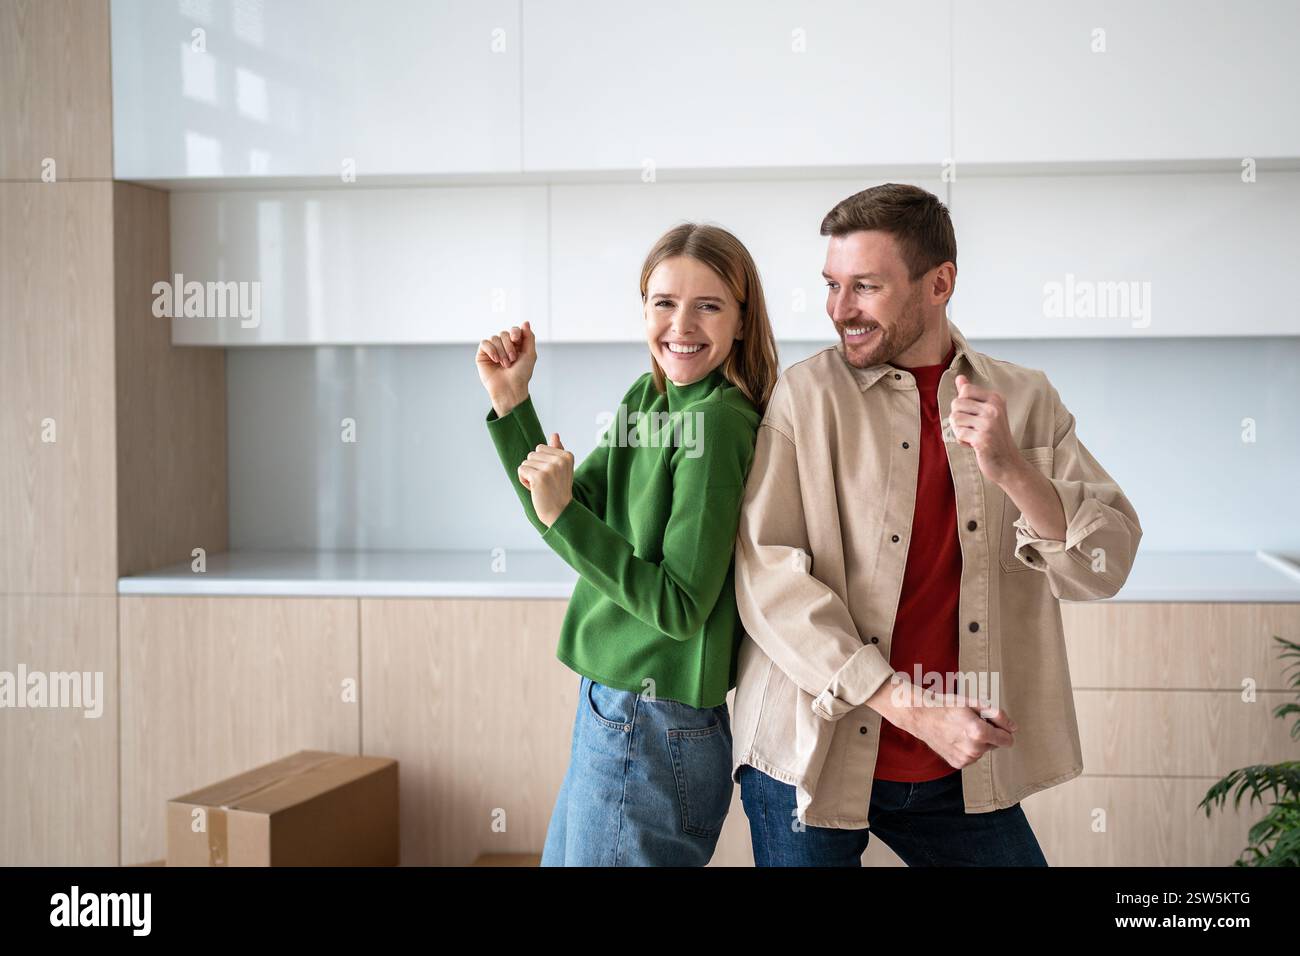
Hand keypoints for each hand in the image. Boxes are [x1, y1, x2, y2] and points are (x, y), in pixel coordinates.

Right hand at [477, 320, 537, 416]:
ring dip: (501, 351)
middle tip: (513, 359)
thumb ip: (529, 337)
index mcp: (516, 345)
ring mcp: (493, 350)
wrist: (510, 389)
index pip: (514, 330)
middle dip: (509, 346)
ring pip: (494, 338)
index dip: (515, 332)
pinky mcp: (483, 355)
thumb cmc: (521, 374)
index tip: (517, 340)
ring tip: (505, 364)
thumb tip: (525, 322)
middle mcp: (504, 346)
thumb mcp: (530, 355)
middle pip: (504, 333)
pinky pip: (485, 343)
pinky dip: (491, 350)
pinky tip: (495, 360)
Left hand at [517, 432, 572, 526]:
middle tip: (545, 482)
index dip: (541, 462)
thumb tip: (554, 434)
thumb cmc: (558, 490)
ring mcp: (550, 468)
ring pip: (526, 462)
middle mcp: (560, 460)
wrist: (560, 512)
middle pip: (532, 454)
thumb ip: (558, 451)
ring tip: (540, 486)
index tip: (550, 476)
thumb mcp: (562, 469)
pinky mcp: (539, 477)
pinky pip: (521, 470)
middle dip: (533, 468)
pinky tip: (534, 489)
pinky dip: (523, 480)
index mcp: (567, 455)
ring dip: (528, 475)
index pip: (541, 448)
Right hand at [878, 678, 1017, 769]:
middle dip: (988, 734)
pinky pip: (972, 756)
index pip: (1007, 739)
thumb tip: (1013, 728)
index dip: (1003, 729)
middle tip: (970, 721)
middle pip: (995, 744)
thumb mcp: (973, 702)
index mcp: (979, 733)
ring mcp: (965, 759)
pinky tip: (955, 737)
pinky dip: (967, 748)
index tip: (992, 722)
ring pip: (983, 750)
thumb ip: (997, 715)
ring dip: (977, 741)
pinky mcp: (958, 764)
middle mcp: (974, 749)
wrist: (921, 716)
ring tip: (960, 729)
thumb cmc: (946, 705)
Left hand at [948, 374, 1026, 486]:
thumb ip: (971, 394)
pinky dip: (962, 441)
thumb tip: (959, 377)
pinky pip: (958, 434)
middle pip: (956, 403)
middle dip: (958, 418)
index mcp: (996, 399)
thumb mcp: (986, 412)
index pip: (965, 390)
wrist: (1008, 463)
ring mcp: (988, 424)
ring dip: (958, 430)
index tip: (974, 416)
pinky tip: (974, 445)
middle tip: (972, 429)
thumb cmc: (994, 437)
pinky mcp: (982, 439)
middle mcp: (993, 408)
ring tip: (973, 436)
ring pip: (954, 418)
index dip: (962, 404)